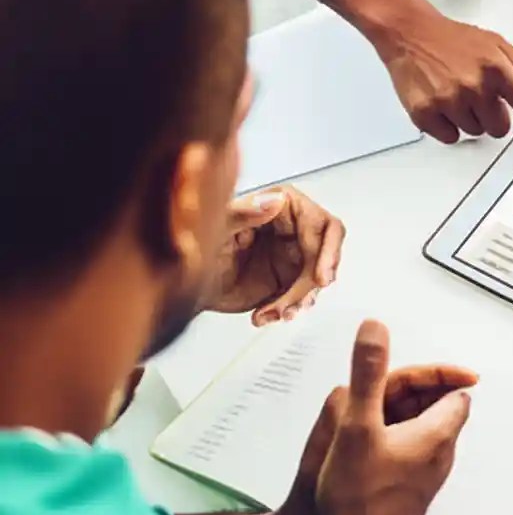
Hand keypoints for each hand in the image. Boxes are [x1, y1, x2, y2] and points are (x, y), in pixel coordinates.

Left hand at [204, 187, 345, 325]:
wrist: (181, 280)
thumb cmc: (194, 244)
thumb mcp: (215, 226)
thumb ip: (244, 211)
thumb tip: (275, 201)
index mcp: (283, 207)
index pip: (324, 225)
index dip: (329, 252)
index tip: (320, 277)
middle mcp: (293, 230)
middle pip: (324, 258)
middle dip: (310, 285)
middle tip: (295, 305)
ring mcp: (291, 256)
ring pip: (314, 280)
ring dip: (297, 301)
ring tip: (274, 312)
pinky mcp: (285, 280)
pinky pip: (300, 297)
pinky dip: (285, 309)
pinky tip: (266, 314)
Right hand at [317, 320, 477, 514]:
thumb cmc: (360, 499)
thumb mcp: (357, 424)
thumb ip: (368, 373)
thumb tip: (375, 329)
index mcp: (437, 434)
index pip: (456, 392)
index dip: (439, 374)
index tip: (426, 368)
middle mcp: (439, 456)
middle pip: (440, 410)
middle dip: (415, 392)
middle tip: (384, 386)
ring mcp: (427, 476)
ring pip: (423, 432)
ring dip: (401, 416)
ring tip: (369, 412)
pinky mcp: (411, 493)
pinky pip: (409, 454)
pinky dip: (393, 439)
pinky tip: (366, 447)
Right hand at [370, 0, 512, 167]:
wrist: (410, 32)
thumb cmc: (455, 40)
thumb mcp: (497, 45)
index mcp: (497, 69)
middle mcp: (475, 86)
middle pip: (501, 129)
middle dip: (492, 114)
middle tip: (476, 92)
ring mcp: (449, 100)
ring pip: (476, 133)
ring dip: (469, 118)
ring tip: (455, 91)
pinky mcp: (425, 113)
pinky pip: (450, 138)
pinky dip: (447, 125)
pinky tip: (440, 100)